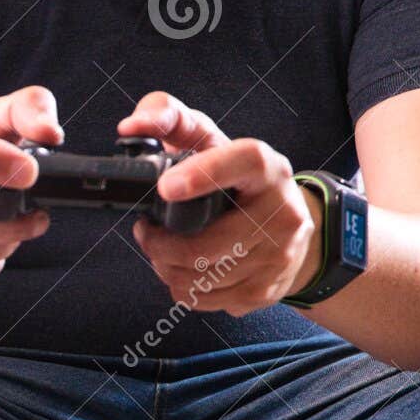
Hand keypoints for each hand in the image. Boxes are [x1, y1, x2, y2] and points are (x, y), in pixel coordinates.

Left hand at [120, 92, 320, 316]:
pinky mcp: (265, 290)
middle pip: (204, 245)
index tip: (165, 186)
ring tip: (163, 250)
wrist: (288, 225)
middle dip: (159, 244)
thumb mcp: (210, 142)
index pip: (242, 162)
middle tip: (146, 233)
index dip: (203, 173)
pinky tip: (184, 269)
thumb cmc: (236, 181)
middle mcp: (281, 212)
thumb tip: (131, 126)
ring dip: (165, 267)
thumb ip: (171, 120)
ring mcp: (277, 256)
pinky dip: (182, 287)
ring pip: (199, 277)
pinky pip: (203, 299)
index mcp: (266, 169)